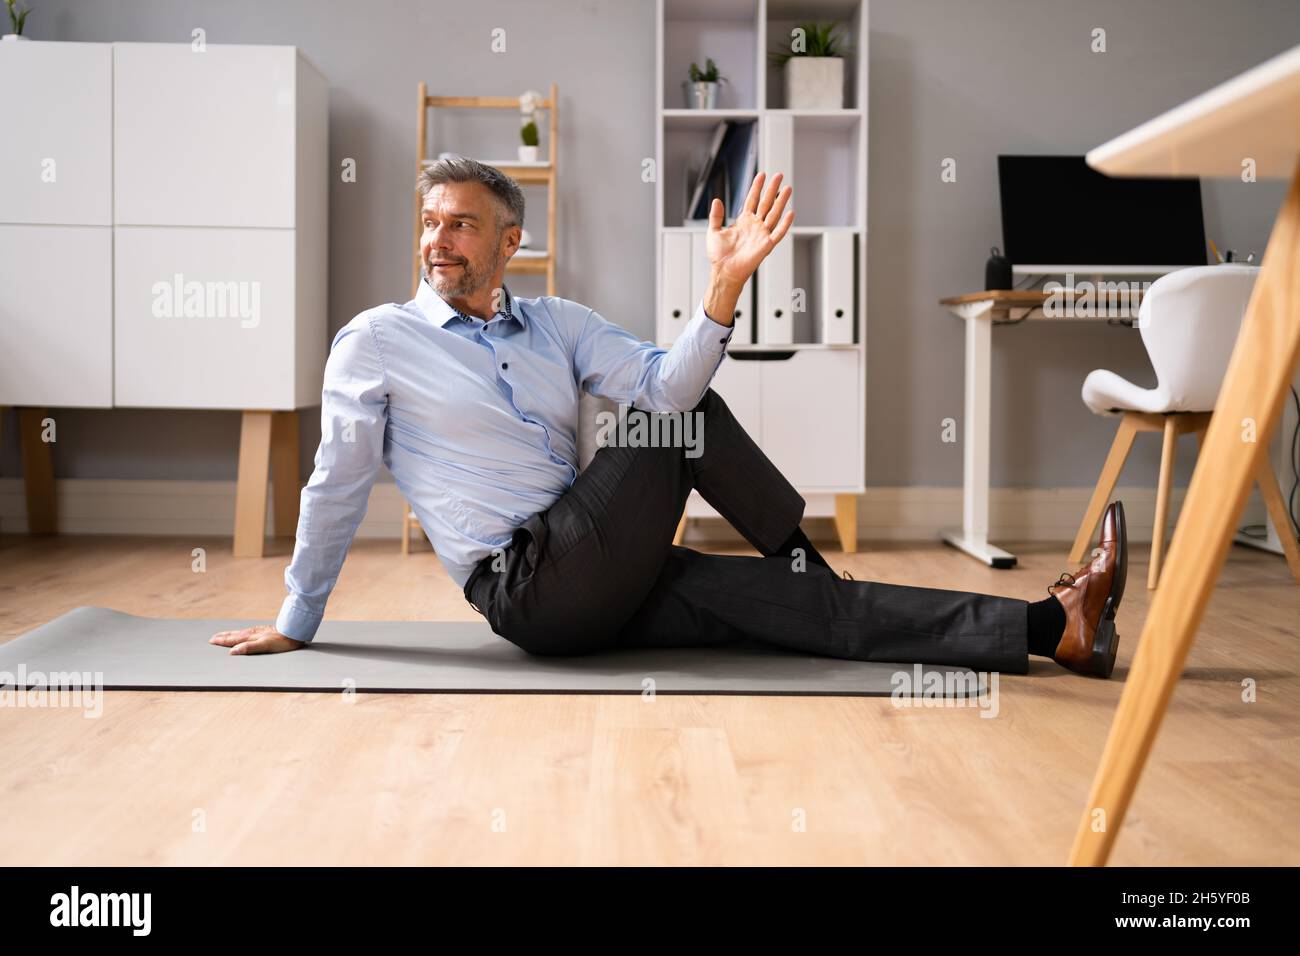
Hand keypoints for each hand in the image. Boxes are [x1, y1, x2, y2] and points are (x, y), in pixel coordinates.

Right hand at [209, 624, 304, 654]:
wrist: (296, 632)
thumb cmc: (282, 641)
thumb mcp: (265, 646)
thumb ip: (249, 648)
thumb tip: (232, 651)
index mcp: (251, 637)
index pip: (234, 639)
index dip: (223, 641)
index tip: (212, 641)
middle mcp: (254, 633)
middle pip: (235, 635)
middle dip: (224, 637)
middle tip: (213, 638)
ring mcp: (259, 631)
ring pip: (241, 633)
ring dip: (231, 634)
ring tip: (224, 635)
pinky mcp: (266, 631)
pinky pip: (249, 632)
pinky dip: (242, 633)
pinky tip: (244, 634)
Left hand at [706, 171, 793, 285]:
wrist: (723, 271)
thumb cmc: (719, 255)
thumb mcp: (714, 231)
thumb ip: (716, 216)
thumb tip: (716, 200)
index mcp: (744, 221)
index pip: (752, 199)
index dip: (756, 187)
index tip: (762, 174)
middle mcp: (755, 225)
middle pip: (766, 203)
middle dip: (772, 189)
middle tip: (779, 175)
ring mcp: (762, 234)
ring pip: (774, 214)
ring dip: (781, 201)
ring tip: (787, 188)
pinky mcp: (766, 245)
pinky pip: (778, 233)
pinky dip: (784, 224)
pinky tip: (790, 213)